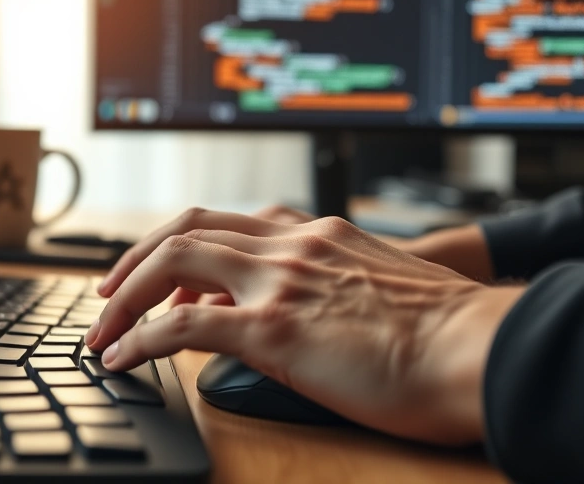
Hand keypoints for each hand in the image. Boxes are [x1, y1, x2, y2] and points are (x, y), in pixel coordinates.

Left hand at [86, 208, 522, 444]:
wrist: (481, 349)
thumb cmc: (447, 334)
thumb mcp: (383, 289)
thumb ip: (334, 286)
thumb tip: (300, 314)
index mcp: (319, 233)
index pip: (230, 224)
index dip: (182, 246)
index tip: (160, 279)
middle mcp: (293, 244)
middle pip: (187, 229)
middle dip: (136, 259)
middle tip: (109, 292)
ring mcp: (280, 281)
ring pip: (172, 262)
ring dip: (125, 294)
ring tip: (102, 330)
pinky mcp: (273, 329)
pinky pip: (179, 327)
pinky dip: (138, 340)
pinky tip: (120, 360)